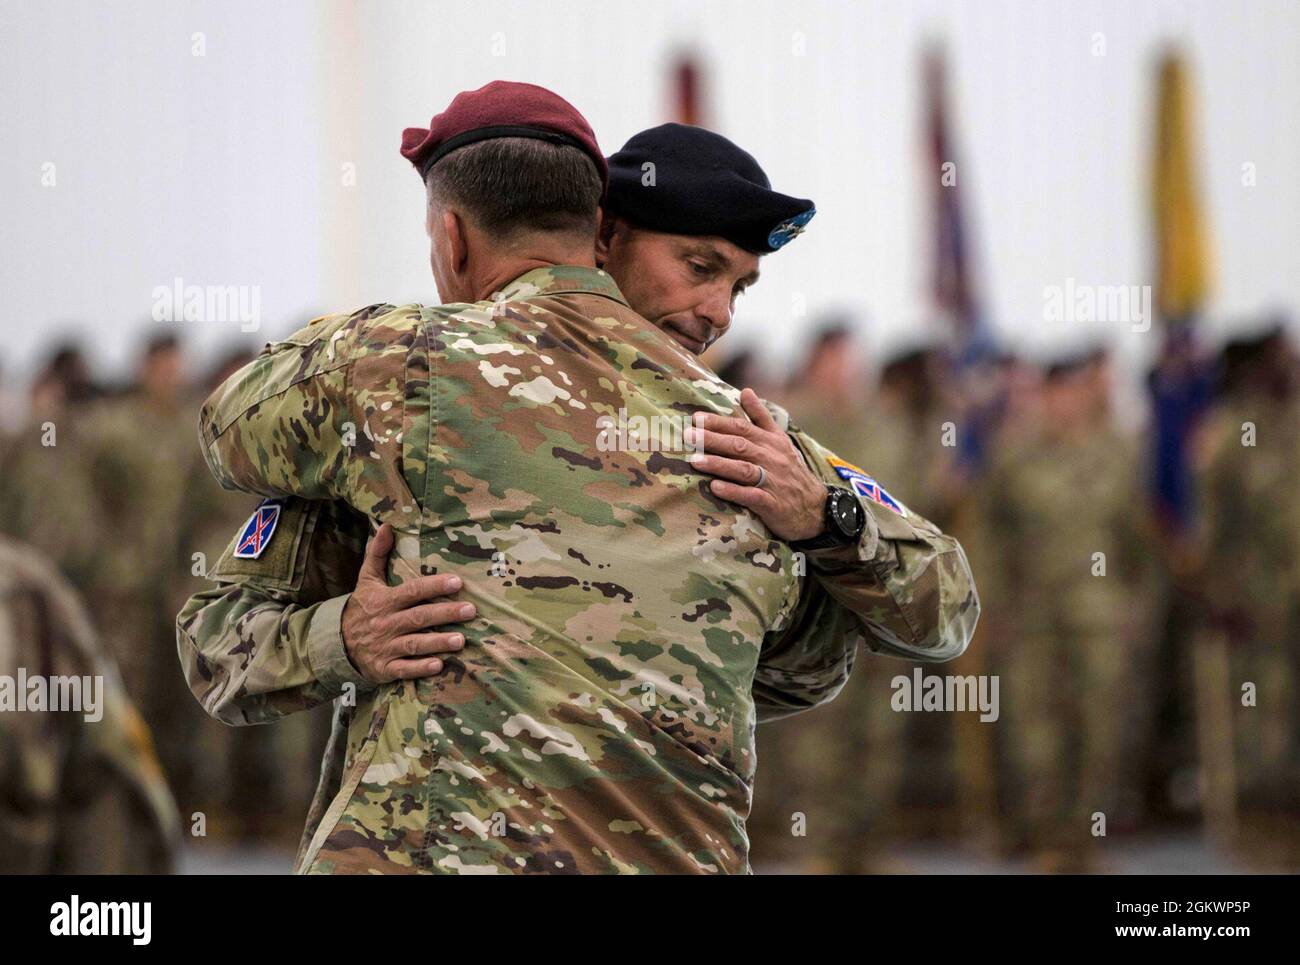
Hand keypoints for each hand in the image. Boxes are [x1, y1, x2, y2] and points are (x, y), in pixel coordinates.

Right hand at [342, 522, 473, 682]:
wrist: (336, 644)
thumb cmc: (361, 608)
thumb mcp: (366, 579)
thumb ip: (377, 553)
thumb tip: (387, 526)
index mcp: (384, 600)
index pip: (413, 591)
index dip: (434, 586)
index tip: (458, 582)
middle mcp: (386, 623)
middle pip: (419, 617)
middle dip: (445, 614)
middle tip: (471, 610)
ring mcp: (385, 647)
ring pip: (414, 644)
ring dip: (438, 643)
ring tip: (462, 640)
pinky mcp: (385, 668)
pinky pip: (404, 669)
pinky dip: (420, 668)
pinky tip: (439, 666)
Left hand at [687, 387, 826, 541]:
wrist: (815, 508)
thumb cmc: (790, 471)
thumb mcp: (780, 440)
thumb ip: (761, 416)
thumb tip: (745, 390)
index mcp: (771, 442)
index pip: (742, 428)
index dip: (719, 423)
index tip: (696, 418)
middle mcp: (771, 459)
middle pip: (739, 446)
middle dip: (712, 440)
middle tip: (688, 436)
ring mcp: (773, 481)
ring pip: (743, 469)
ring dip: (719, 464)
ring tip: (695, 460)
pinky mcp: (772, 504)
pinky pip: (752, 496)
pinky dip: (734, 491)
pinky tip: (715, 487)